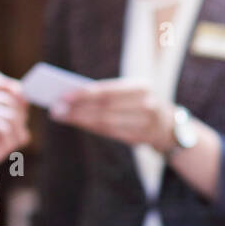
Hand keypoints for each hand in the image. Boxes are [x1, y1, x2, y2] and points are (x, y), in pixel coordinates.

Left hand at [49, 78, 174, 150]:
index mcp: (140, 87)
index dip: (83, 94)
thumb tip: (72, 95)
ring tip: (61, 115)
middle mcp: (146, 104)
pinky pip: (110, 133)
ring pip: (105, 122)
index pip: (107, 91)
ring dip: (80, 119)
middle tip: (56, 108)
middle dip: (77, 108)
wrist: (168, 125)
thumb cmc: (137, 103)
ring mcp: (145, 123)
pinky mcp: (140, 138)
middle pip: (104, 108)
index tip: (62, 95)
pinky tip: (77, 122)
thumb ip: (105, 93)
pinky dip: (91, 127)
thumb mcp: (128, 92)